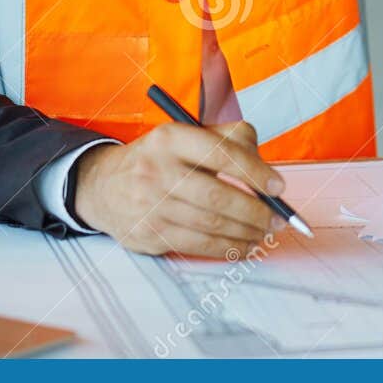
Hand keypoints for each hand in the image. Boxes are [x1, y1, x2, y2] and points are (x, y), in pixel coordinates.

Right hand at [71, 121, 285, 257]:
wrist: (104, 186)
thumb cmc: (159, 159)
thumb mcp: (186, 134)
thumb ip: (229, 138)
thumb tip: (264, 167)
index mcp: (170, 138)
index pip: (221, 154)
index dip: (255, 172)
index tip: (278, 187)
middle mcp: (156, 170)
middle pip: (218, 196)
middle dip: (256, 211)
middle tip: (278, 218)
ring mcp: (150, 205)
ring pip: (210, 224)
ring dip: (246, 232)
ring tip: (265, 232)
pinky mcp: (149, 234)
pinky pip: (197, 245)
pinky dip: (227, 248)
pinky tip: (244, 245)